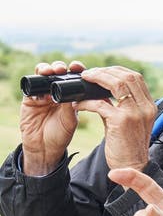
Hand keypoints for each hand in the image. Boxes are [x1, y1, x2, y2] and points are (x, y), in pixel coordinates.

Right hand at [20, 60, 84, 175]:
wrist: (44, 148)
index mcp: (70, 95)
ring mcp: (42, 94)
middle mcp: (56, 92)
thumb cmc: (60, 135)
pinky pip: (31, 86)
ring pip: (43, 75)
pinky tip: (40, 85)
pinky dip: (35, 82)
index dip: (76, 70)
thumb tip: (72, 90)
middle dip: (59, 67)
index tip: (79, 68)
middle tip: (62, 69)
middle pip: (57, 73)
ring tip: (50, 72)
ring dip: (46, 69)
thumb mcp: (70, 121)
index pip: (73, 78)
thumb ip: (70, 106)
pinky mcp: (30, 98)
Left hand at [76, 66, 156, 169]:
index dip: (116, 71)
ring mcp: (135, 114)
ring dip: (97, 79)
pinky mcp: (121, 122)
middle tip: (89, 74)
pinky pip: (100, 103)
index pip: (135, 77)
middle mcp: (145, 107)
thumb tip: (101, 89)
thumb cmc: (127, 146)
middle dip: (105, 72)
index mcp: (149, 106)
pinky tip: (78, 104)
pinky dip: (86, 101)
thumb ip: (120, 105)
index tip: (101, 72)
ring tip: (83, 81)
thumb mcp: (129, 122)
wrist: (131, 168)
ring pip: (116, 84)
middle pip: (126, 76)